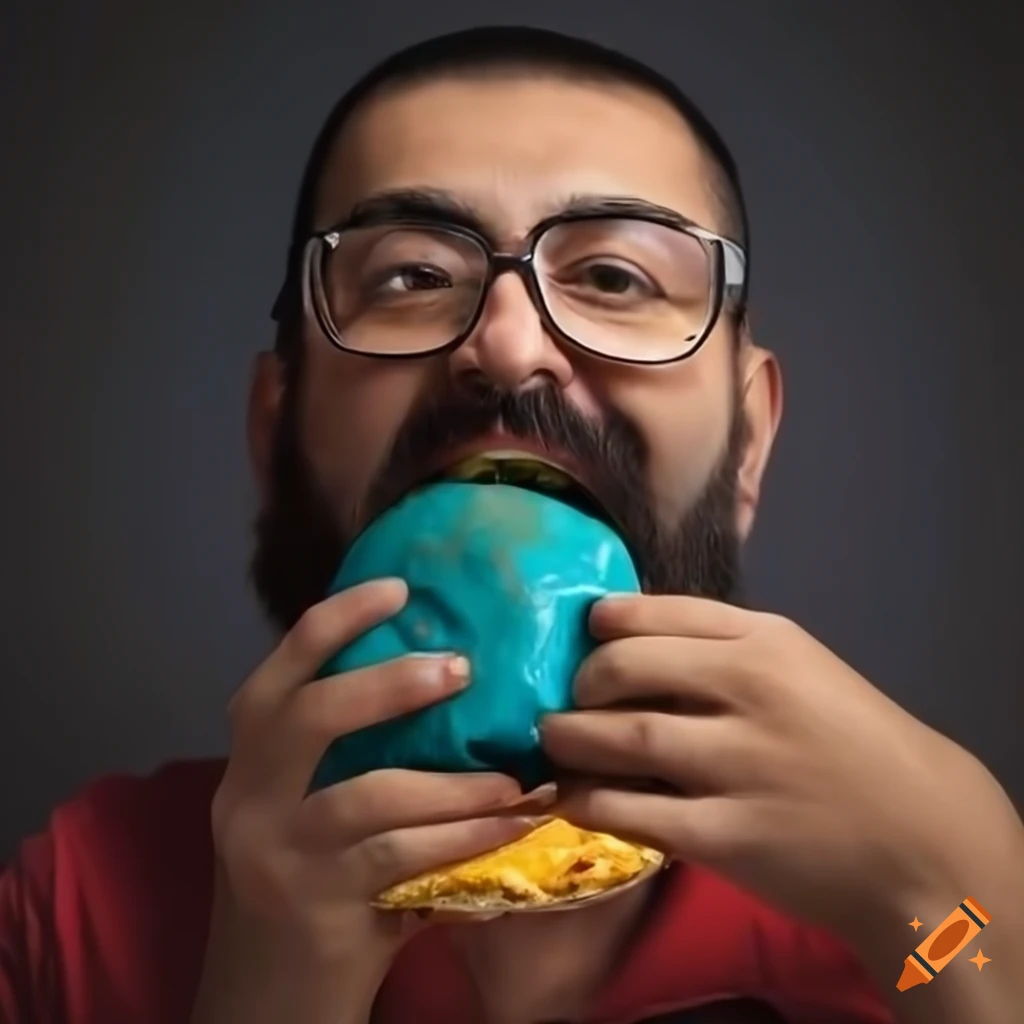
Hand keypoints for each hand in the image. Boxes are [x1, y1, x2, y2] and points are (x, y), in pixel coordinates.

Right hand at [190, 579, 530, 1023]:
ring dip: (455, 783)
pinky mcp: (312, 906)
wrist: (266, 1001)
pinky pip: (400, 856)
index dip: (335, 621)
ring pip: (368, 794)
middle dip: (387, 683)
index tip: (398, 588)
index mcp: (250, 762)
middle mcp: (246, 798)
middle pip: (307, 714)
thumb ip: (359, 759)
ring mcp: (274, 854)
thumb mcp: (316, 814)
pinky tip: (510, 826)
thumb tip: (457, 694)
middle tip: (461, 667)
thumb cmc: (311, 887)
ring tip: (519, 776)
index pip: (280, 671)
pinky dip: (463, 835)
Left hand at [542, 596, 1023, 950]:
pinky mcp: (727, 836)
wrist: (920, 839)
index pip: (659, 611)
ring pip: (621, 738)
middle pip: (625, 668)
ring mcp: (738, 765)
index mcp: (766, 641)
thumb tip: (623, 631)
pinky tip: (573, 799)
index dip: (603, 622)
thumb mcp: (799, 667)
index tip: (583, 636)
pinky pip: (632, 811)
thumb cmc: (849, 742)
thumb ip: (721, 643)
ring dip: (570, 739)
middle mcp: (749, 691)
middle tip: (568, 698)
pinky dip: (590, 802)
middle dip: (581, 682)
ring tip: (554, 741)